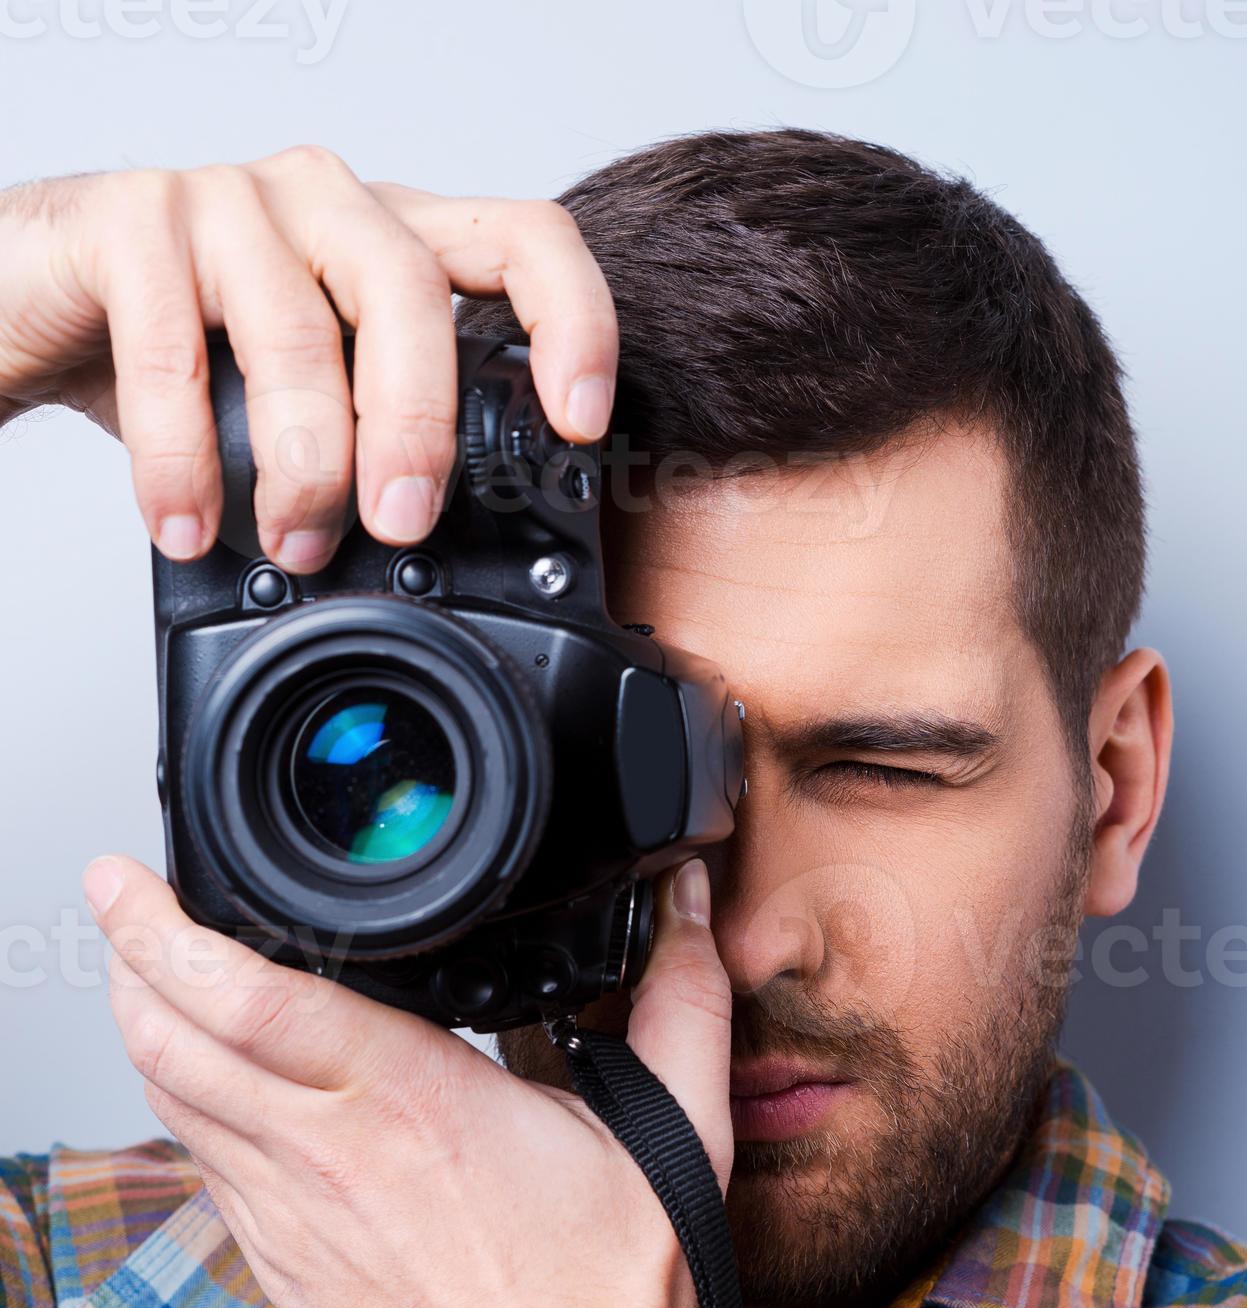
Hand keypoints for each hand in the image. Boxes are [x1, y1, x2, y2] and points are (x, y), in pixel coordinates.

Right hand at [0, 149, 616, 569]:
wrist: (34, 308)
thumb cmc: (183, 353)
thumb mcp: (305, 399)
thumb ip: (374, 440)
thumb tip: (439, 555)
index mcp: (389, 242)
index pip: (522, 242)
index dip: (571, 324)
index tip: (579, 422)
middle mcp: (323, 204)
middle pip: (412, 296)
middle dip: (417, 428)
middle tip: (400, 524)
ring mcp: (229, 200)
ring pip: (300, 332)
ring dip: (303, 463)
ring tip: (292, 544)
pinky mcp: (133, 220)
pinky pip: (173, 349)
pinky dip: (184, 457)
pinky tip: (188, 523)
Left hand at [85, 852, 730, 1307]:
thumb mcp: (667, 1136)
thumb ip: (678, 1003)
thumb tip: (690, 911)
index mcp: (409, 1101)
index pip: (245, 995)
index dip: (161, 928)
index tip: (125, 880)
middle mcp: (325, 1157)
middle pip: (169, 1041)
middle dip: (126, 959)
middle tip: (120, 905)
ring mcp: (290, 1223)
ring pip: (172, 1105)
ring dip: (145, 1030)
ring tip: (149, 976)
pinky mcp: (283, 1275)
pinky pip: (208, 1171)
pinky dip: (189, 1110)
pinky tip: (214, 1090)